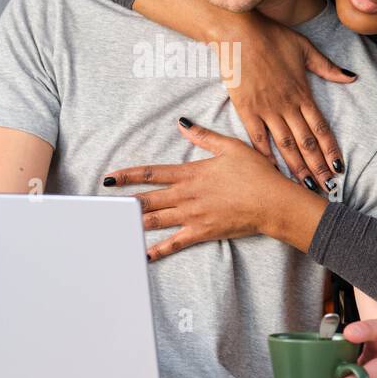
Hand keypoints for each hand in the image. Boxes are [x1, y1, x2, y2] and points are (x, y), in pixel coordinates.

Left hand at [102, 118, 323, 261]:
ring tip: (116, 223)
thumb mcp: (231, 147)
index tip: (112, 176)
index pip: (153, 173)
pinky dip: (159, 250)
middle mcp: (186, 196)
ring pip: (156, 220)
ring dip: (135, 221)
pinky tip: (145, 254)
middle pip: (148, 199)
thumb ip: (203, 136)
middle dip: (124, 200)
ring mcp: (192, 216)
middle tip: (104, 203)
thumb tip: (182, 123)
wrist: (273, 202)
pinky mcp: (202, 233)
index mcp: (191, 174)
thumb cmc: (257, 173)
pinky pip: (175, 243)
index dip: (130, 174)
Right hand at [222, 16, 355, 190]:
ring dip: (296, 167)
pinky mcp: (246, 109)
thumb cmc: (272, 37)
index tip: (338, 168)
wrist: (238, 32)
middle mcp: (287, 105)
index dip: (331, 150)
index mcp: (303, 93)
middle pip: (306, 143)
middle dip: (318, 167)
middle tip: (326, 188)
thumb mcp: (306, 49)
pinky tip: (272, 170)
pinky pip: (257, 137)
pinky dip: (265, 155)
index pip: (322, 129)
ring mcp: (266, 109)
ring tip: (305, 185)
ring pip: (285, 145)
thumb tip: (352, 77)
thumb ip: (328, 68)